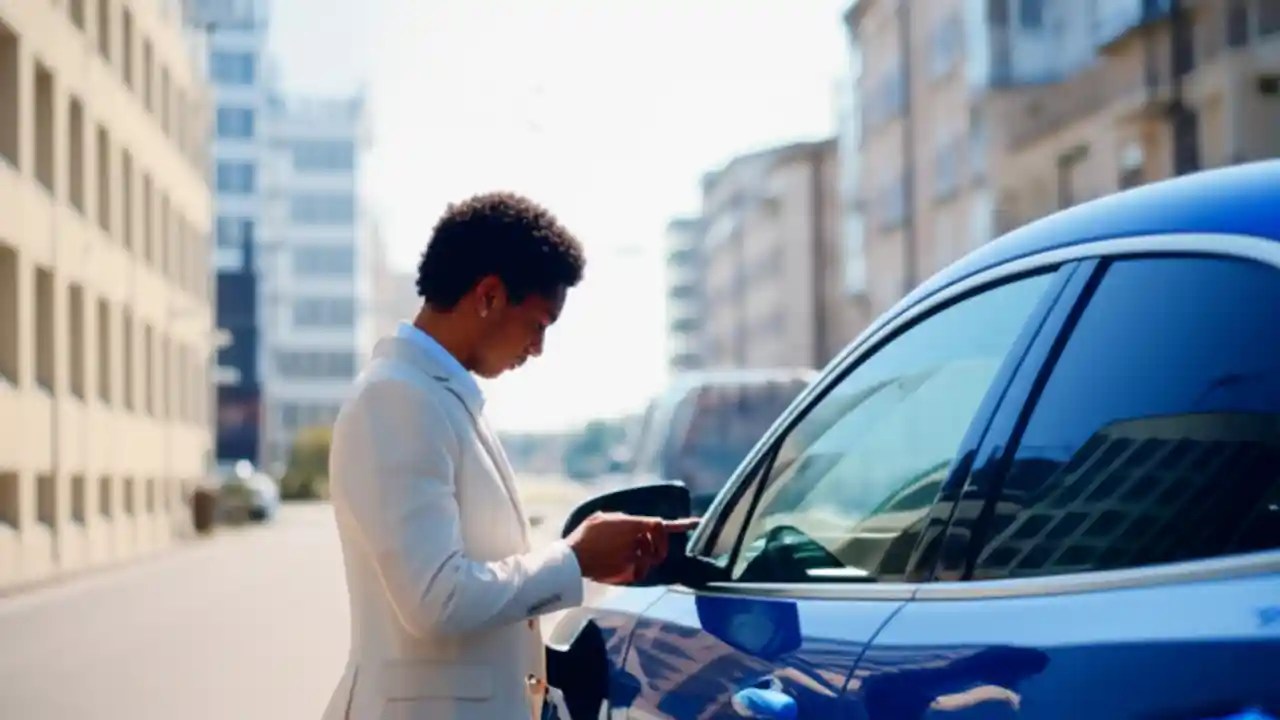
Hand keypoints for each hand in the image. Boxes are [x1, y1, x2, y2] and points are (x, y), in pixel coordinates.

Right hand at [566, 513, 699, 583]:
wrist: (573, 559)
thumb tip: (632, 523)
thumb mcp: (603, 518)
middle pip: (659, 542)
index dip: (680, 524)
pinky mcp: (629, 572)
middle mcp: (636, 541)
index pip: (660, 524)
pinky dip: (636, 569)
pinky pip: (641, 571)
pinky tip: (621, 564)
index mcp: (631, 524)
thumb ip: (622, 520)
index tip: (695, 523)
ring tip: (625, 552)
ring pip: (650, 557)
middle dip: (658, 543)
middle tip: (648, 544)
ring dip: (644, 555)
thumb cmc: (584, 536)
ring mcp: (633, 558)